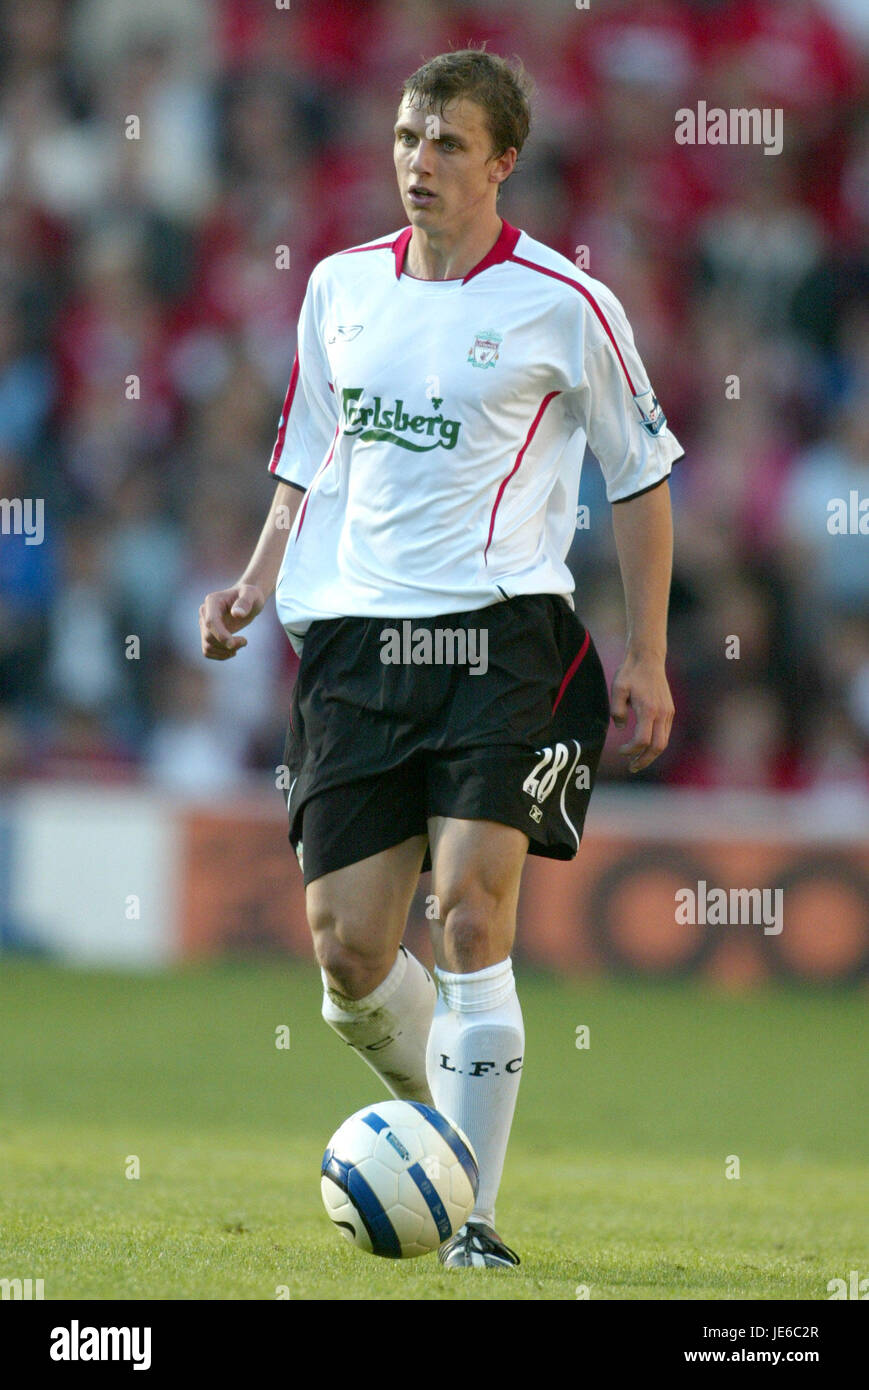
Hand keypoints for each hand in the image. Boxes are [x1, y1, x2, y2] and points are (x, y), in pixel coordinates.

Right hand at [199, 583, 264, 659]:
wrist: (247, 599)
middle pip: (208, 636)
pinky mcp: (207, 633)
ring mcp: (204, 623)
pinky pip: (207, 651)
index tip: (234, 644)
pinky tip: (233, 650)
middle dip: (227, 644)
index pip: (210, 622)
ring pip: (207, 646)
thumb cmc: (251, 595)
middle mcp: (204, 612)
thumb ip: (245, 602)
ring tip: (241, 644)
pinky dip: (220, 655)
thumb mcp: (252, 594)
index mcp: (212, 601)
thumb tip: (236, 614)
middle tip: (245, 641)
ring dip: (225, 652)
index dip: (220, 635)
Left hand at [610, 651, 673, 772]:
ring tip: (637, 761)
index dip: (631, 751)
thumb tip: (620, 728)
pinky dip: (656, 744)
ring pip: (664, 742)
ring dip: (651, 754)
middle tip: (632, 767)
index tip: (620, 751)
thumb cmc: (630, 672)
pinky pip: (665, 733)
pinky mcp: (670, 710)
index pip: (643, 740)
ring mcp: (668, 712)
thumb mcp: (617, 688)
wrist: (648, 658)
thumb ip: (616, 710)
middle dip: (645, 760)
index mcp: (648, 709)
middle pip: (658, 747)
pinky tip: (645, 747)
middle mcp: (662, 713)